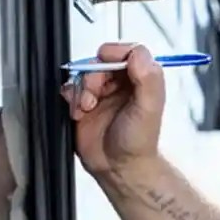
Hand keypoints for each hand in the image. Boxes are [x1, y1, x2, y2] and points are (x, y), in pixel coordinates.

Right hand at [61, 42, 165, 176]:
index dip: (115, 52)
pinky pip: (70, 89)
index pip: (128, 51)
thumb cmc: (139, 141)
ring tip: (86, 107)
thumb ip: (148, 79)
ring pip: (84, 74)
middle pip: (102, 61)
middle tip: (94, 93)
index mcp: (141, 79)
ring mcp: (101, 93)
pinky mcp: (83, 104)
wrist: (118, 168)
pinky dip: (71, 98)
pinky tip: (78, 113)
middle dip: (94, 74)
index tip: (105, 58)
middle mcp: (121, 83)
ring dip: (82, 88)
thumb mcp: (149, 108)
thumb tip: (138, 53)